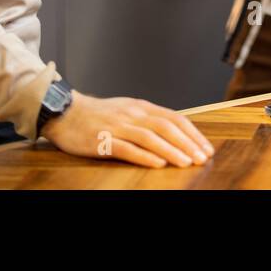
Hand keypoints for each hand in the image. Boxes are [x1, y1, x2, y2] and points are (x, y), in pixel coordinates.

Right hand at [41, 90, 214, 168]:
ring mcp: (117, 126)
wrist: (65, 112)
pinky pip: (127, 148)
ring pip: (150, 137)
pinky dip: (144, 156)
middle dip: (187, 143)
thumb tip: (175, 133)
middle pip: (166, 127)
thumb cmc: (98, 114)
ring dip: (171, 150)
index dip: (192, 133)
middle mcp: (132, 114)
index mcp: (141, 107)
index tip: (206, 147)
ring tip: (186, 162)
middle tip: (202, 157)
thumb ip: (149, 120)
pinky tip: (158, 163)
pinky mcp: (102, 139)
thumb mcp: (128, 110)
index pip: (174, 118)